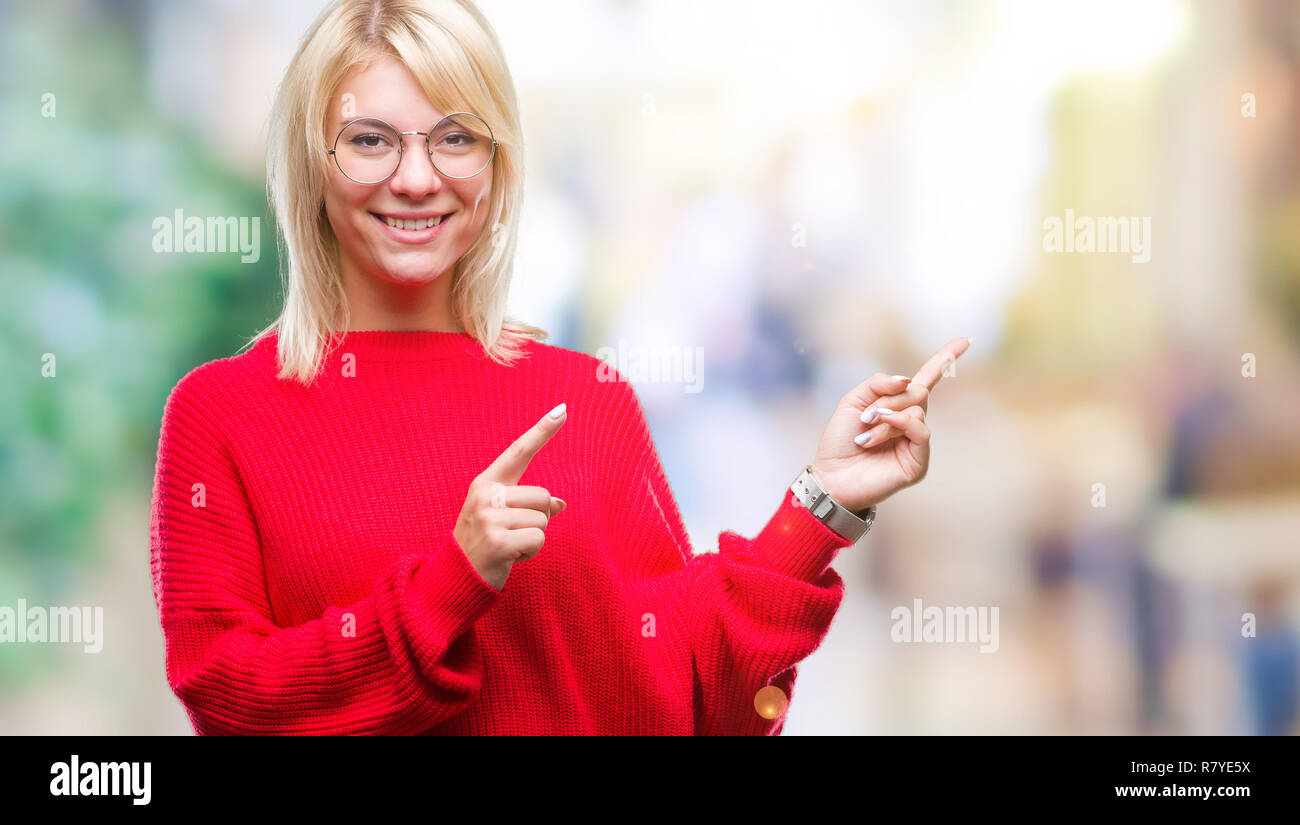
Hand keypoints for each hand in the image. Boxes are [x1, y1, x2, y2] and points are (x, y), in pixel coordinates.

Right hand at [454, 403, 568, 590]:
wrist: (456, 578)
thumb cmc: (483, 544)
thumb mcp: (501, 518)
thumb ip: (527, 506)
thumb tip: (559, 504)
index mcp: (485, 483)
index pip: (519, 451)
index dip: (542, 430)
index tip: (563, 409)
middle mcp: (486, 495)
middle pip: (543, 495)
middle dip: (538, 518)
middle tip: (511, 533)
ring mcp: (489, 517)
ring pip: (544, 519)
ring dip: (534, 537)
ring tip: (509, 545)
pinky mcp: (498, 541)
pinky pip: (539, 539)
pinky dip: (531, 551)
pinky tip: (511, 556)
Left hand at [809, 338, 970, 513]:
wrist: (831, 475)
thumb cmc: (841, 439)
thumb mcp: (853, 400)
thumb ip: (878, 383)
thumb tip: (908, 380)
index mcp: (898, 405)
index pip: (928, 378)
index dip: (945, 359)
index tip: (966, 339)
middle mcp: (912, 422)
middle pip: (918, 392)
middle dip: (889, 399)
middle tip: (866, 416)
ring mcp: (917, 442)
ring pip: (916, 411)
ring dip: (887, 417)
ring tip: (865, 434)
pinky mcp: (918, 462)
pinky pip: (921, 431)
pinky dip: (900, 424)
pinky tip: (879, 430)